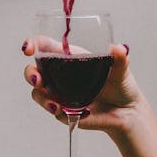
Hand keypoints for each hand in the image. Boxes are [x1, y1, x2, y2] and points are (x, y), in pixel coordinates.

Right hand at [22, 38, 145, 133]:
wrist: (128, 112)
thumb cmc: (121, 86)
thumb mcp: (122, 70)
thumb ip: (120, 59)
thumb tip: (120, 48)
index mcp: (70, 58)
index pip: (45, 47)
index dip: (32, 44)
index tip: (28, 48)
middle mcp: (61, 76)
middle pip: (34, 71)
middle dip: (31, 74)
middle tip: (38, 79)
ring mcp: (61, 94)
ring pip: (39, 94)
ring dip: (42, 98)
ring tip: (55, 105)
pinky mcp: (67, 112)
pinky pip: (56, 112)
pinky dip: (59, 112)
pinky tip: (68, 112)